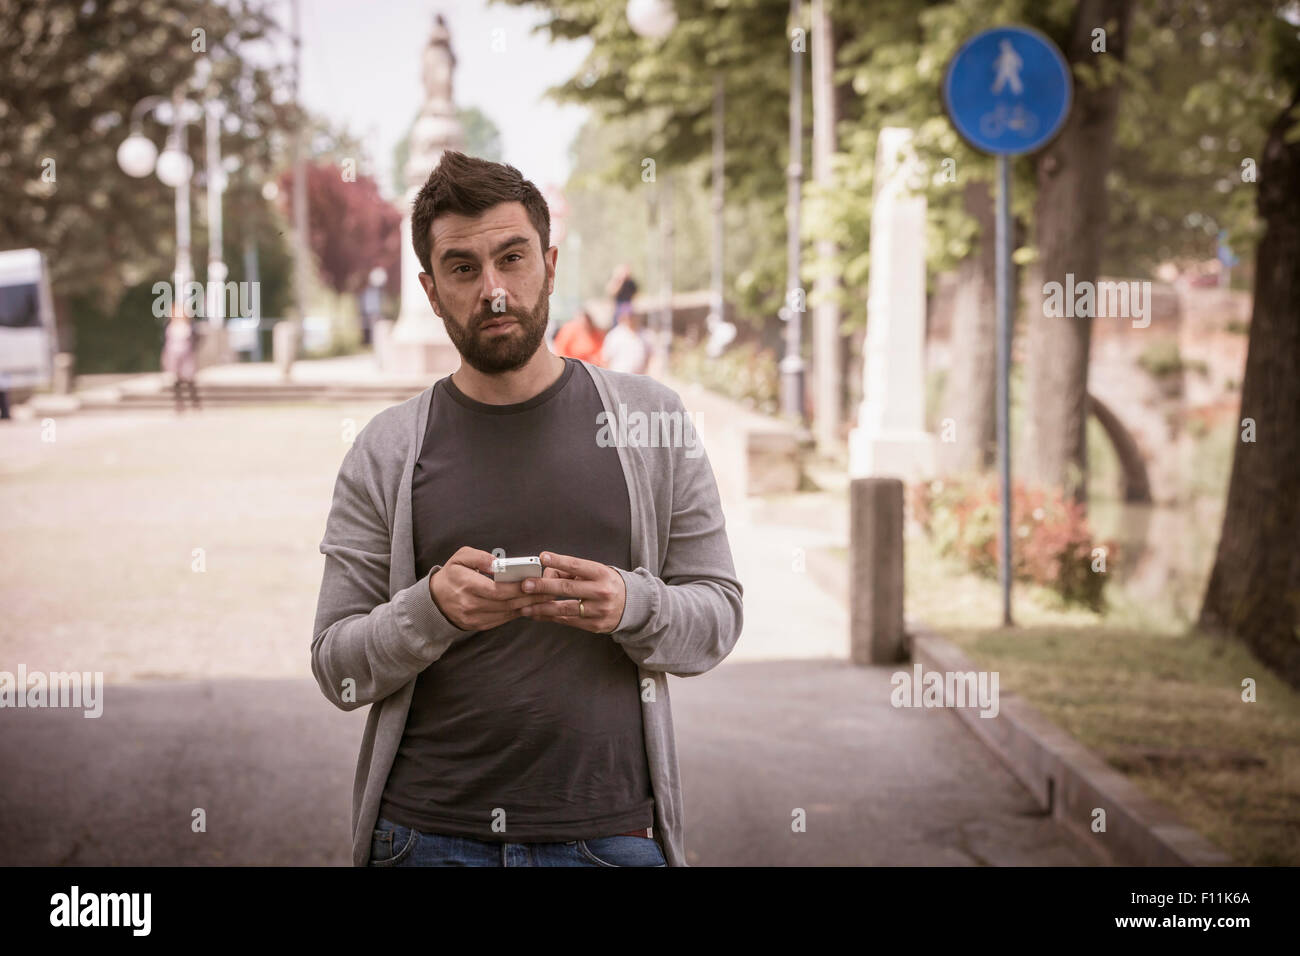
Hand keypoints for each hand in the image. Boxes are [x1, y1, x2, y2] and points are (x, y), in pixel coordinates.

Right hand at [429, 547, 552, 631]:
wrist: (435, 600)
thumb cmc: (451, 574)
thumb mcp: (460, 557)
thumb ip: (478, 557)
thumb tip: (496, 563)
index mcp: (466, 585)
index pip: (497, 589)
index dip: (517, 587)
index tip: (534, 581)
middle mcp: (470, 604)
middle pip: (506, 603)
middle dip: (530, 597)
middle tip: (549, 590)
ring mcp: (474, 618)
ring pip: (506, 613)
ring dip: (527, 606)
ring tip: (545, 597)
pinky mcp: (478, 625)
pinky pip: (502, 620)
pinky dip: (517, 612)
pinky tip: (529, 605)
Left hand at [518, 551, 627, 634]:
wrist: (633, 606)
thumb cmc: (607, 584)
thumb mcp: (596, 572)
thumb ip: (572, 572)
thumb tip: (547, 574)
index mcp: (601, 574)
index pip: (577, 565)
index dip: (559, 561)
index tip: (543, 557)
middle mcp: (601, 592)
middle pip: (568, 588)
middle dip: (544, 587)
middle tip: (526, 585)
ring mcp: (599, 610)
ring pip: (565, 609)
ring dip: (542, 607)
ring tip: (525, 606)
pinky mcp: (595, 625)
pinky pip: (568, 621)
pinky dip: (551, 617)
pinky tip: (538, 614)